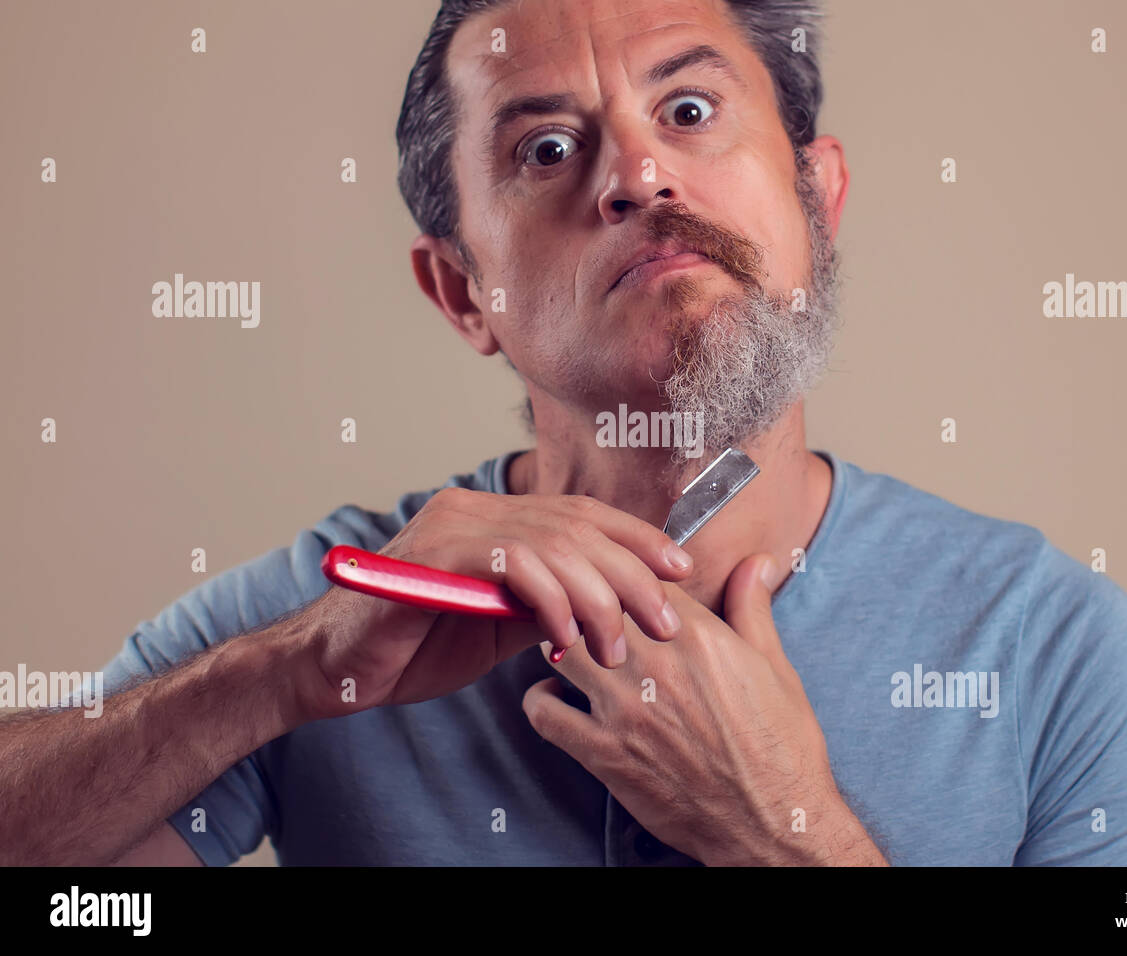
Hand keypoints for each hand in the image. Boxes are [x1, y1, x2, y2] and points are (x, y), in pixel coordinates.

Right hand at [298, 487, 693, 719]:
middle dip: (633, 572)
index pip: (581, 514)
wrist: (331, 668)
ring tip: (619, 647)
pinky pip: (513, 566)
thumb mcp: (500, 626)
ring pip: (554, 543)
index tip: (680, 567)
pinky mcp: (433, 554)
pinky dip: (550, 603)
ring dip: (598, 598)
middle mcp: (476, 507)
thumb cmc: (413, 647)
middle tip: (666, 619)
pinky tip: (567, 642)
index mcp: (494, 518)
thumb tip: (612, 607)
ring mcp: (452, 524)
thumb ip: (548, 606)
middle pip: (578, 525)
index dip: (636, 537)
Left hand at [522, 553, 886, 865]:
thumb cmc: (780, 746)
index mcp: (698, 637)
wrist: (772, 823)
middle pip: (590, 604)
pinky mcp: (603, 754)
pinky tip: (559, 697)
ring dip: (559, 643)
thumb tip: (759, 560)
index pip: (638, 575)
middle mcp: (655, 666)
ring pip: (559, 648)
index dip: (626, 573)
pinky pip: (543, 712)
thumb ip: (754, 607)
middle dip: (586, 601)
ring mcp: (624, 711)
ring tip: (569, 647)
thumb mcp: (776, 667)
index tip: (625, 583)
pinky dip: (541, 699)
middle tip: (585, 608)